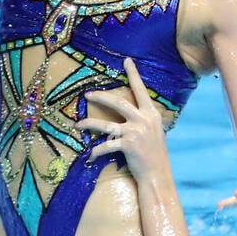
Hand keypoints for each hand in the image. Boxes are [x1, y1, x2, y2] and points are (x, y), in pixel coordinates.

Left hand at [79, 57, 167, 182]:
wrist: (157, 175)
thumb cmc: (155, 155)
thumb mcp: (155, 132)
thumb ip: (145, 120)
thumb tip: (134, 113)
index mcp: (152, 114)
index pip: (141, 90)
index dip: (133, 74)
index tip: (126, 60)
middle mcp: (144, 119)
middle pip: (118, 102)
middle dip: (101, 97)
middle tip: (88, 95)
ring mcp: (135, 132)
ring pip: (106, 125)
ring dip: (90, 124)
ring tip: (79, 123)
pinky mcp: (127, 145)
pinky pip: (105, 145)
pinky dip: (96, 151)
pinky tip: (90, 156)